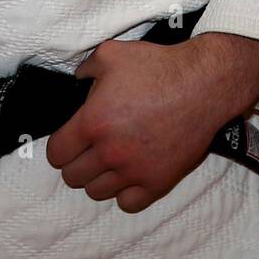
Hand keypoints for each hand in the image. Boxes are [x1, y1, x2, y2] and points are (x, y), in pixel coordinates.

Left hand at [45, 31, 258, 213]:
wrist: (202, 85)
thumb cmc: (157, 67)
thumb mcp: (111, 54)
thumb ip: (85, 69)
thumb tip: (77, 80)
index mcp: (92, 123)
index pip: (57, 154)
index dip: (60, 146)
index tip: (68, 140)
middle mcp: (109, 153)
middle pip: (73, 177)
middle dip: (76, 162)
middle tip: (88, 149)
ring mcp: (134, 171)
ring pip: (97, 193)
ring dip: (98, 178)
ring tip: (108, 161)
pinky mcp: (158, 182)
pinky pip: (128, 204)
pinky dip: (124, 192)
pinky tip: (129, 174)